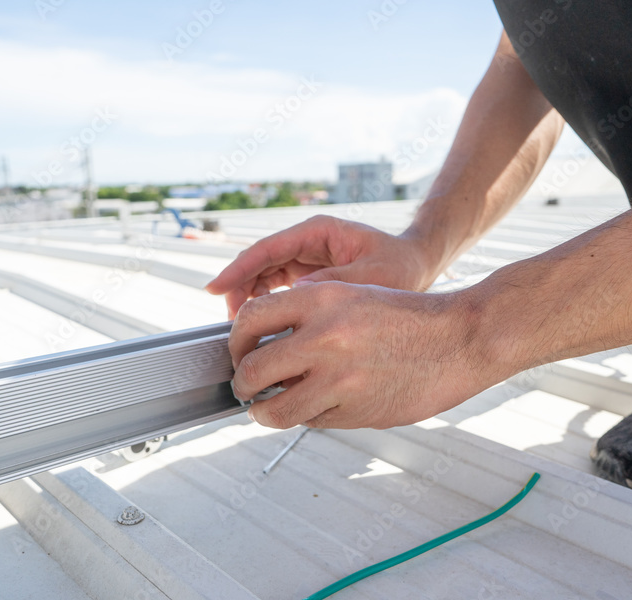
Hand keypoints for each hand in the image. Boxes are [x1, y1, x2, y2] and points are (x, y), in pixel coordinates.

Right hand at [205, 215, 437, 318]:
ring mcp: (305, 258)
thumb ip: (333, 286)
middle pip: (258, 264)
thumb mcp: (370, 278)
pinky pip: (276, 290)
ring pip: (263, 278)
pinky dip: (267, 310)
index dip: (237, 270)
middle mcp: (306, 241)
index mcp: (317, 231)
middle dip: (239, 292)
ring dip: (251, 304)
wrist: (418, 266)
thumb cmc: (399, 267)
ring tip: (245, 336)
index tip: (214, 289)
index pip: (266, 249)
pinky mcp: (308, 276)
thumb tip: (295, 298)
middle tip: (231, 328)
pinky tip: (265, 334)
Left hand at [229, 281, 497, 428]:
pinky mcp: (354, 412)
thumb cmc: (409, 317)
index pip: (249, 319)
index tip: (238, 352)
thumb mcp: (351, 295)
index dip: (235, 340)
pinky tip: (316, 406)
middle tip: (246, 387)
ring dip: (263, 413)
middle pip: (252, 370)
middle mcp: (325, 337)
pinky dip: (306, 418)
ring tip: (267, 408)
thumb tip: (262, 343)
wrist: (461, 339)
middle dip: (242, 384)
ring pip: (275, 409)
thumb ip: (305, 314)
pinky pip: (310, 422)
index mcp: (321, 299)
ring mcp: (339, 379)